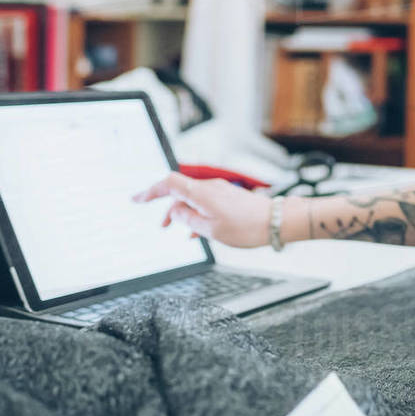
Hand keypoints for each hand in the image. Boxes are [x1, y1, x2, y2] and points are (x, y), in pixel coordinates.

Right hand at [131, 173, 271, 247]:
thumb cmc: (247, 227)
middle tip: (161, 226)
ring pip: (194, 200)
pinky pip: (206, 203)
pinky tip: (197, 231)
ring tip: (180, 232)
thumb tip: (174, 212)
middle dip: (168, 208)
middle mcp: (210, 188)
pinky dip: (197, 214)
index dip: (151, 191)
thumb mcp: (211, 230)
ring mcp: (220, 191)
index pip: (169, 184)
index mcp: (202, 193)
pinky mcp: (229, 197)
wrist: (276, 222)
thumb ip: (188, 220)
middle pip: (181, 193)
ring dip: (184, 214)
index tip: (138, 199)